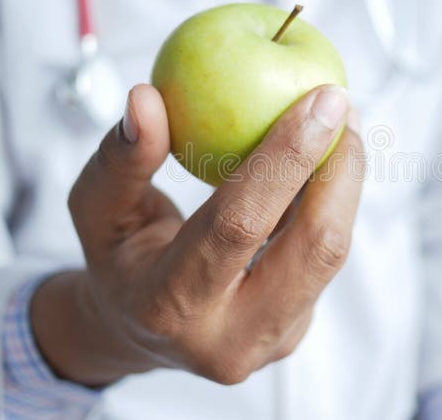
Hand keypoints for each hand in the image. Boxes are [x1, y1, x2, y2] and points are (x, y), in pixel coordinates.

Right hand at [30, 84, 362, 386]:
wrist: (140, 331)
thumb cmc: (117, 260)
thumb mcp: (96, 209)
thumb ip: (119, 158)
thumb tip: (145, 98)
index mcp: (169, 306)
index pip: (238, 224)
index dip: (285, 157)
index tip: (320, 97)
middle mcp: (230, 339)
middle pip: (314, 248)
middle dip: (341, 169)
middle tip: (340, 104)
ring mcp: (270, 343)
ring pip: (331, 255)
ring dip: (345, 182)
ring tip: (340, 124)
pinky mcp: (294, 333)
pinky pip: (323, 259)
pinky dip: (332, 203)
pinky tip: (327, 159)